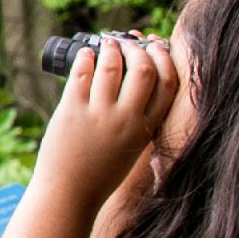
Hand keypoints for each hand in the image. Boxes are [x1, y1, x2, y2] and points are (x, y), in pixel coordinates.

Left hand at [38, 34, 177, 207]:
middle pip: (145, 70)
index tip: (158, 49)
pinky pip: (81, 75)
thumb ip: (141, 123)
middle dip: (140, 50)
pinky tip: (86, 54)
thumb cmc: (100, 173)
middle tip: (131, 43)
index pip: (169, 84)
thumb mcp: (132, 149)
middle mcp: (126, 119)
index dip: (166, 60)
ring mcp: (98, 114)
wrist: (69, 194)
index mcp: (145, 129)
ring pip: (112, 67)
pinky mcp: (71, 111)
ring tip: (109, 44)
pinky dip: (86, 58)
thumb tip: (140, 90)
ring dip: (112, 49)